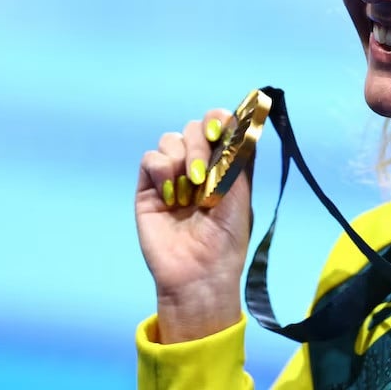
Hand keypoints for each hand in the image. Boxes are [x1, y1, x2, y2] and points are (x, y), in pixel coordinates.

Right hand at [136, 110, 252, 342]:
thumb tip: (242, 118)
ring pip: (170, 138)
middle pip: (194, 126)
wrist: (200, 271)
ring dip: (182, 158)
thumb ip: (238, 155)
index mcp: (224, 164)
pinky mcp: (149, 188)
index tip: (220, 132)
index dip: (220, 120)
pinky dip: (162, 170)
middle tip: (203, 174)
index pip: (220, 124)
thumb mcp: (240, 192)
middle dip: (200, 143)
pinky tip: (172, 196)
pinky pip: (151, 158)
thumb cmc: (228, 237)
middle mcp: (198, 165)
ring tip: (190, 189)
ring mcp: (172, 175)